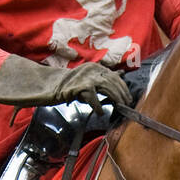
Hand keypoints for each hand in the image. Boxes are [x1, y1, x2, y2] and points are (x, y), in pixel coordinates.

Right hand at [0, 54, 132, 113]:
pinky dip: (98, 106)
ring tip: (119, 107)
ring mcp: (87, 77)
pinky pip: (94, 97)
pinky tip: (100, 112)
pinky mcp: (81, 86)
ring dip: (115, 99)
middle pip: (114, 82)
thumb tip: (120, 76)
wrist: (51, 86)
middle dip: (122, 94)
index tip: (128, 98)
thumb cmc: (71, 86)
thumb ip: (103, 79)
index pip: (115, 77)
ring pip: (108, 88)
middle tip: (127, 104)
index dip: (123, 88)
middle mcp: (93, 70)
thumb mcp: (89, 80)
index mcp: (96, 67)